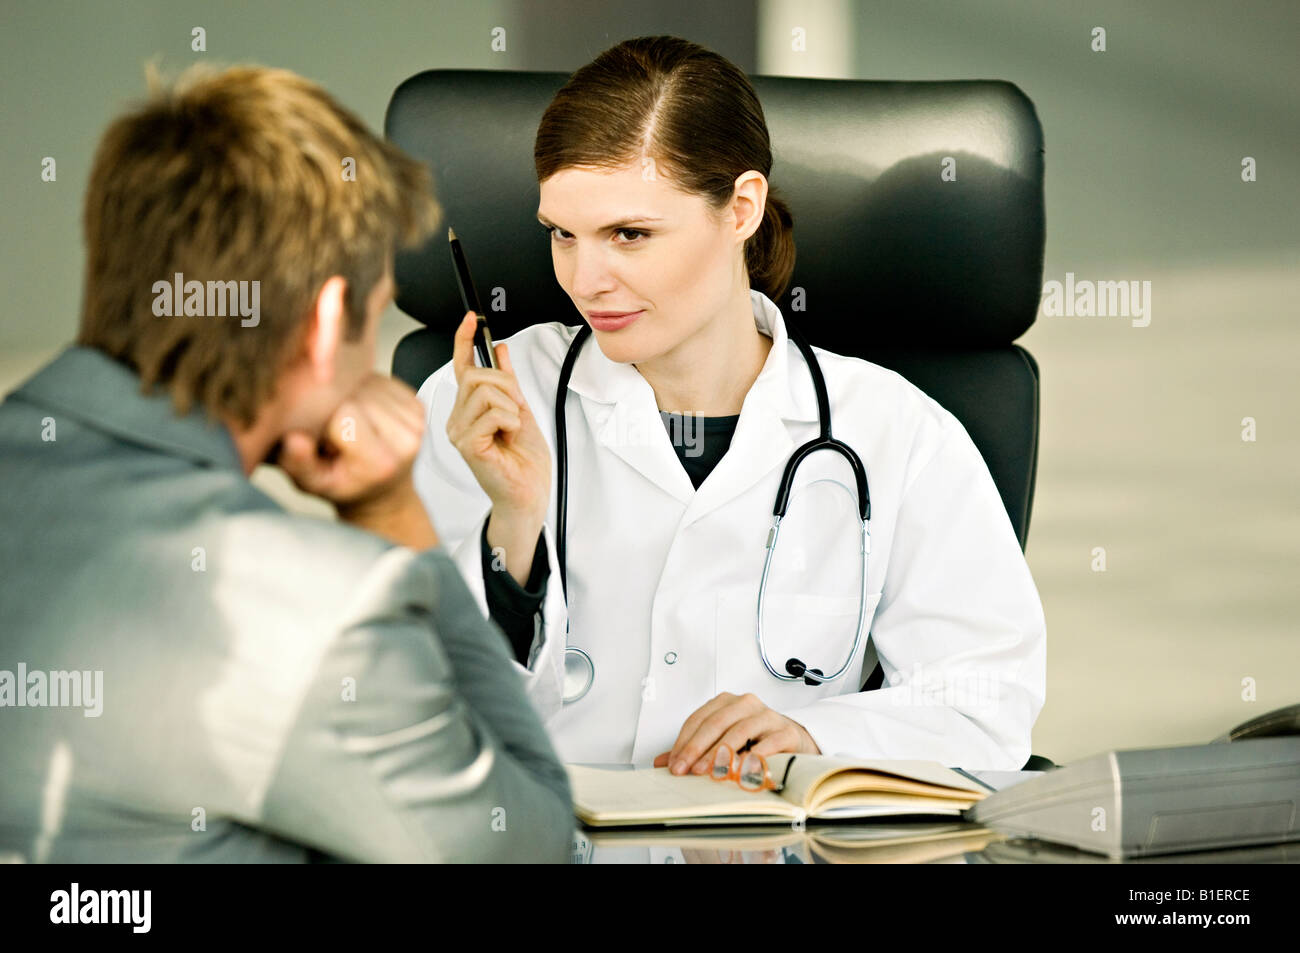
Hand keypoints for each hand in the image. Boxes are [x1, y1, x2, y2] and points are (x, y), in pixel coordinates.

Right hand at [277, 372, 424, 508]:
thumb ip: (299, 463)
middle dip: (340, 408)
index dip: (325, 421)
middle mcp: (407, 441)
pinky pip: (382, 381)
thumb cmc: (344, 484)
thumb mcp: (312, 483)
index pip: (343, 414)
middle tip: (338, 435)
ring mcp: (417, 422)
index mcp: (381, 463)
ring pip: (369, 384)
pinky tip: (365, 415)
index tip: (326, 441)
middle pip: (357, 395)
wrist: (382, 491)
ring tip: (352, 426)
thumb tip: (296, 440)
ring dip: (353, 398)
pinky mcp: (418, 406)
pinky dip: (367, 393)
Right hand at [445, 310, 549, 521]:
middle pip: (476, 375)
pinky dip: (510, 420)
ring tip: (513, 427)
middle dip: (506, 385)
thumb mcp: (520, 411)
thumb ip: (508, 382)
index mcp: (468, 410)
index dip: (464, 340)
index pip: (461, 368)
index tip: (472, 318)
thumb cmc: (523, 462)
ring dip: (511, 405)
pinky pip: (492, 412)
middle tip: (517, 409)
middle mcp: (457, 419)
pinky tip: (509, 436)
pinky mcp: (467, 444)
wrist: (528, 494)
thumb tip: (501, 350)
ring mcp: (458, 432)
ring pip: (485, 391)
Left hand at [652, 692, 821, 775]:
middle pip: (716, 723)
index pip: (698, 720)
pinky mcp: (786, 731)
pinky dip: (753, 757)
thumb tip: (662, 763)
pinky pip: (768, 743)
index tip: (674, 766)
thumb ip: (694, 749)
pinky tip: (742, 770)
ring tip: (710, 772)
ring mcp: (767, 716)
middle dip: (697, 748)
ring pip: (740, 730)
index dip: (684, 742)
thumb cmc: (755, 739)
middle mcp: (746, 704)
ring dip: (722, 753)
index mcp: (726, 703)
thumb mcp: (722, 741)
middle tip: (686, 770)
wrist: (794, 740)